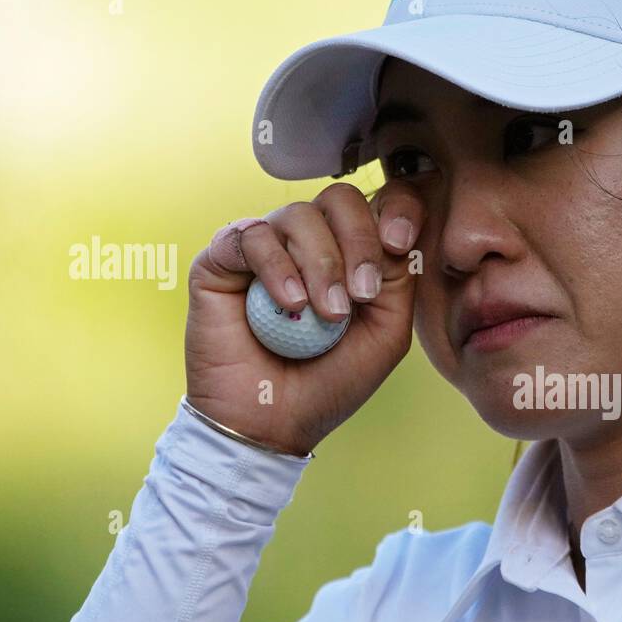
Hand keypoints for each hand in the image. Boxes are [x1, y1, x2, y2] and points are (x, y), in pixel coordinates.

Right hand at [184, 181, 425, 455]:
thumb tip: (396, 232)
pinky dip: (278, 268)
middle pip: (339, 198)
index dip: (396, 210)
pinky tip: (290, 305)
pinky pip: (252, 236)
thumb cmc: (330, 381)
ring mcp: (264, 248)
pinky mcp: (221, 260)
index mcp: (350, 253)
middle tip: (360, 297)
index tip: (400, 245)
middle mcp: (307, 243)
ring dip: (321, 265)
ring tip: (325, 315)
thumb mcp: (386, 333)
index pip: (377, 201)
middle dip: (359, 241)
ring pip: (299, 214)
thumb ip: (399, 280)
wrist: (272, 423)